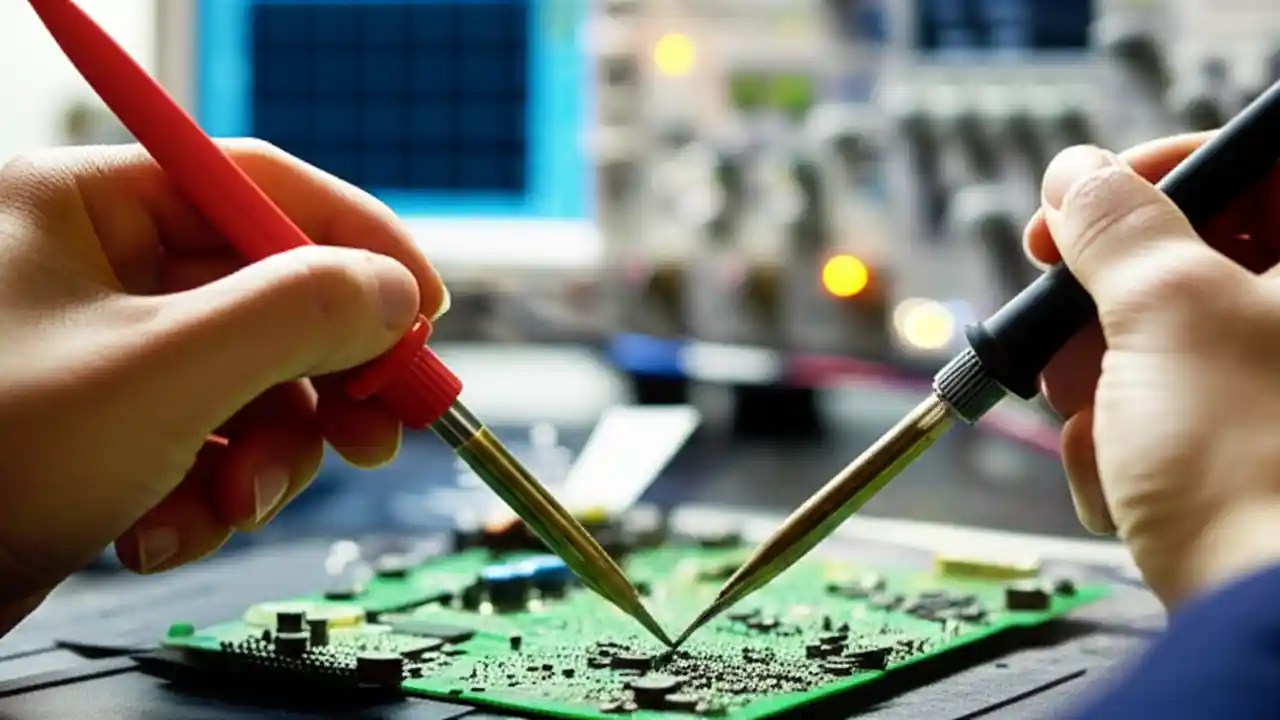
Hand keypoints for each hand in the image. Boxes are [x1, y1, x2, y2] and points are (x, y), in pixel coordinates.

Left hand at [0, 140, 446, 630]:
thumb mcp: (161, 375)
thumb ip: (295, 315)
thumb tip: (395, 294)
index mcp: (83, 211)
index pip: (256, 186)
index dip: (356, 240)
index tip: (424, 307)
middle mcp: (97, 273)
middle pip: (269, 297)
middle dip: (321, 381)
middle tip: (377, 429)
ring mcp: (106, 357)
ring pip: (250, 384)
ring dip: (266, 458)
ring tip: (234, 504)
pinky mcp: (111, 431)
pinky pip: (209, 441)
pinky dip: (210, 494)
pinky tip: (166, 530)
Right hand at [1024, 134, 1279, 607]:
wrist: (1264, 631)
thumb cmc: (1255, 471)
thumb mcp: (1168, 314)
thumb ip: (1116, 228)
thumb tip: (1078, 175)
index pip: (1253, 165)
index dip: (1155, 171)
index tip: (1077, 203)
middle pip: (1189, 264)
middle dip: (1101, 307)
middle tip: (1062, 327)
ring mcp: (1275, 398)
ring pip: (1160, 347)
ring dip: (1096, 383)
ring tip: (1089, 423)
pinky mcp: (1244, 458)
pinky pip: (1162, 414)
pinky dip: (1119, 440)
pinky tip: (1115, 476)